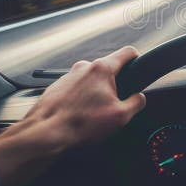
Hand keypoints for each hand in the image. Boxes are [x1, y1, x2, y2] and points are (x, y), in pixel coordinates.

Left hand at [0, 46, 145, 185]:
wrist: (46, 132)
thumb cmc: (80, 124)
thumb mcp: (121, 116)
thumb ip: (137, 102)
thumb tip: (139, 98)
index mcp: (102, 69)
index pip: (127, 52)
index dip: (137, 59)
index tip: (138, 66)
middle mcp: (84, 67)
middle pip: (108, 69)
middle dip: (114, 85)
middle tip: (112, 105)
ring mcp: (69, 75)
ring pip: (91, 80)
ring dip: (95, 94)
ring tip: (92, 115)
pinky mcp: (58, 86)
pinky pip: (76, 89)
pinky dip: (80, 99)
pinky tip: (79, 116)